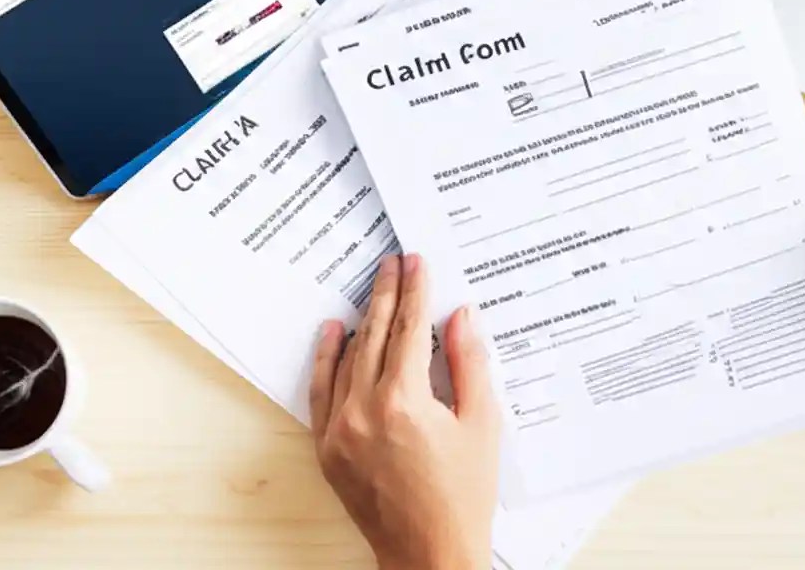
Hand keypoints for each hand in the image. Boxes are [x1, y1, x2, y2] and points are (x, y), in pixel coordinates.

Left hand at [310, 254, 500, 569]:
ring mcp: (340, 430)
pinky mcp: (328, 448)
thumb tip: (461, 317)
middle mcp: (365, 411)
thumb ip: (470, 365)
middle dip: (388, 294)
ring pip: (348, 359)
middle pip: (376, 336)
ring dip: (363, 320)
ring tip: (374, 288)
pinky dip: (327, 359)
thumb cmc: (463, 495)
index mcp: (405, 402)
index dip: (416, 291)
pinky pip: (323, 392)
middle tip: (394, 262)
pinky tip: (334, 333)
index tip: (417, 263)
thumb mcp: (481, 424)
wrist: (430, 551)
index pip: (410, 330)